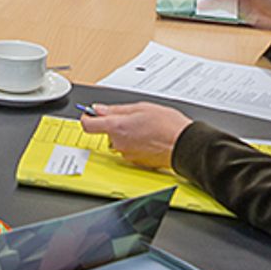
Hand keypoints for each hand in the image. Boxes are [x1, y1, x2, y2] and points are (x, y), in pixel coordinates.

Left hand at [79, 103, 193, 168]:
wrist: (183, 144)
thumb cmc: (167, 125)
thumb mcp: (140, 107)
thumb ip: (115, 109)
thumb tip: (98, 109)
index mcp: (117, 127)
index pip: (88, 125)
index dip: (87, 118)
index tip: (89, 114)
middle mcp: (119, 143)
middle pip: (107, 132)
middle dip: (116, 124)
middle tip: (134, 117)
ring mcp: (127, 154)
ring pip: (119, 141)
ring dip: (127, 134)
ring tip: (145, 127)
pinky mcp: (135, 161)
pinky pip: (129, 149)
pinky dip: (135, 143)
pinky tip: (149, 137)